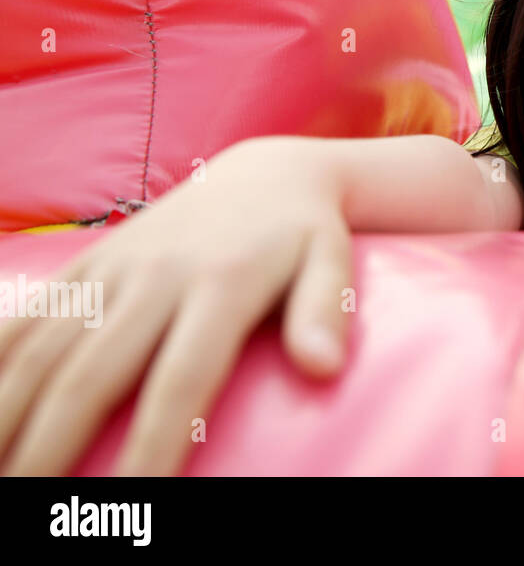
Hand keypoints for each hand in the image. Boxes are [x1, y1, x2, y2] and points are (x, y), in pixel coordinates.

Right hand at [0, 138, 353, 474]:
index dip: (152, 445)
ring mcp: (113, 267)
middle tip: (25, 508)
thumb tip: (325, 368)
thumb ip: (325, 311)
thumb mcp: (331, 262)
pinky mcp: (87, 263)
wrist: (264, 176)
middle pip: (90, 376)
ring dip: (6, 413)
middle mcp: (155, 275)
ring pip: (41, 350)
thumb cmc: (303, 237)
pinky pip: (27, 315)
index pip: (181, 380)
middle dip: (52, 448)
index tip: (132, 504)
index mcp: (221, 284)